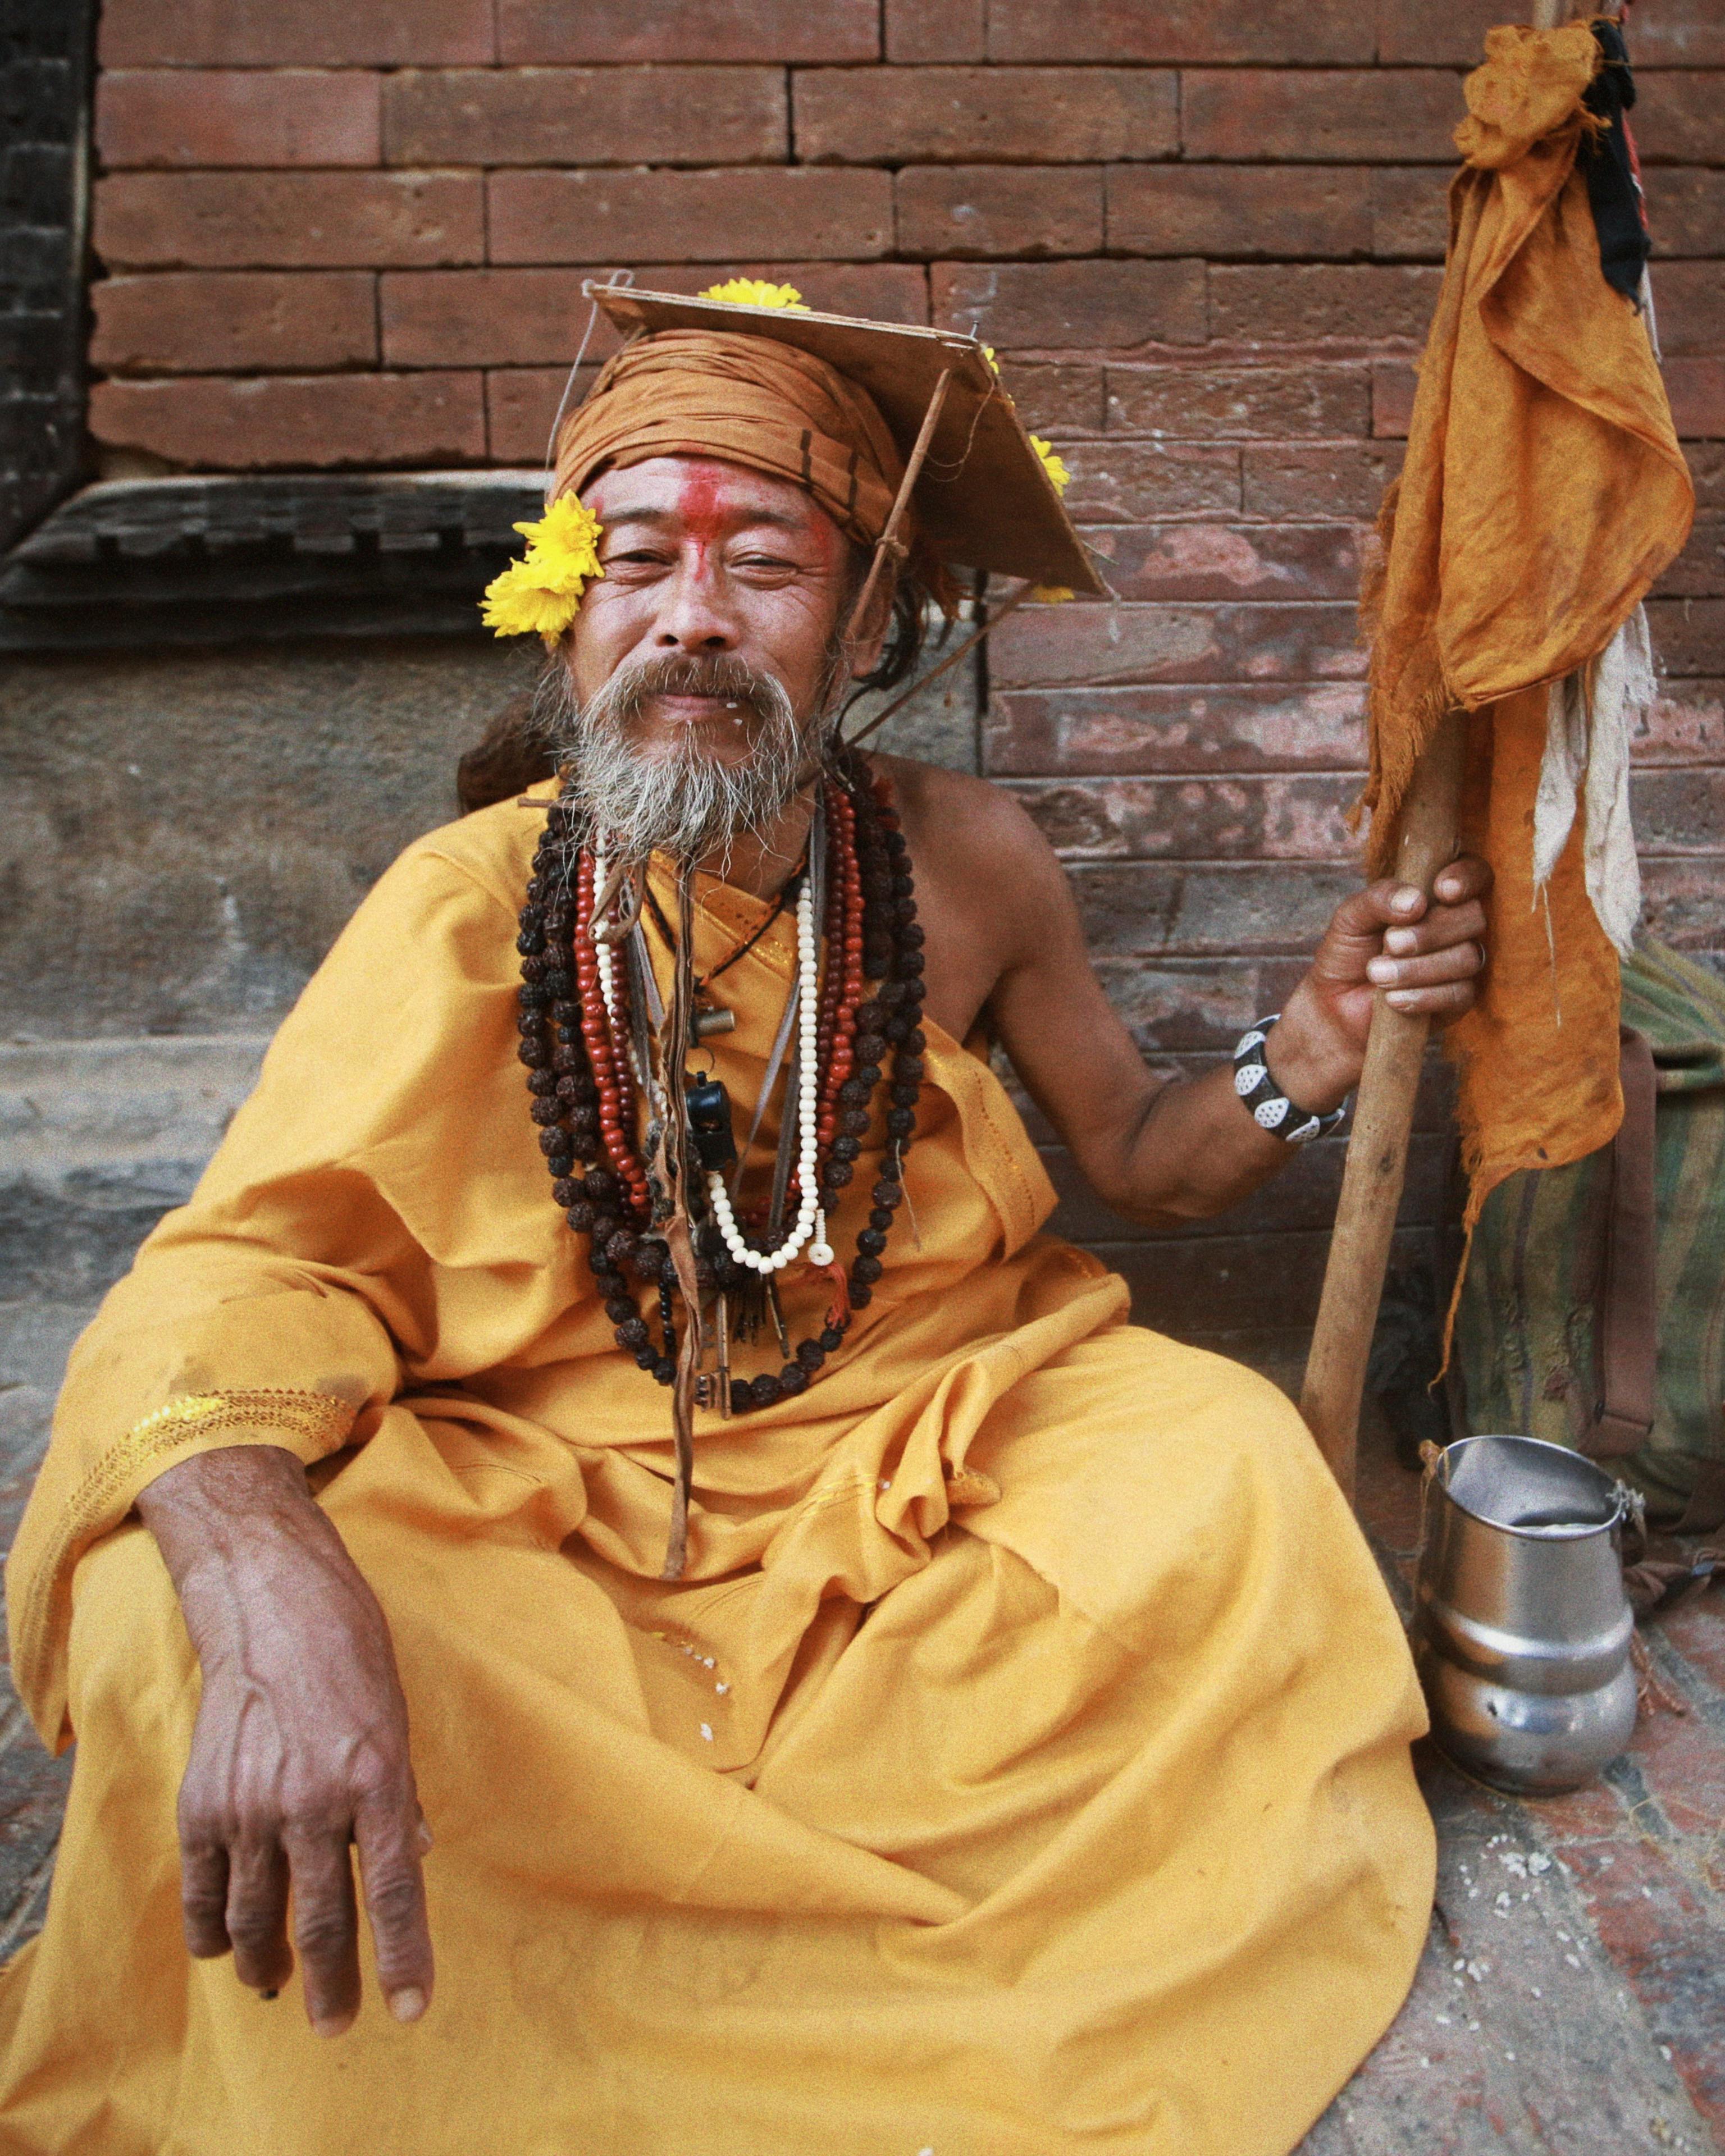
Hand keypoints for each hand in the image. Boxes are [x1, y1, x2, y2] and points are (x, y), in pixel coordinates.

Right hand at [135, 1445, 432, 2038]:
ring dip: (270, 1964)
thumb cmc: (351, 1660)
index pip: (395, 1893)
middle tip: (337, 2025)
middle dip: (334, 1984)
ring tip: (282, 1988)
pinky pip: (204, 1889)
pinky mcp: (202, 1801)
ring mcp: (251, 1804)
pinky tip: (222, 1950)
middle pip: (324, 1920)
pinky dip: (211, 1930)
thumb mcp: (398, 1725)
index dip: (403, 1959)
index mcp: (375, 1781)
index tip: (409, 2010)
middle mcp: (313, 1801)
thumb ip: (402, 1799)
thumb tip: (420, 1858)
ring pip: (257, 1916)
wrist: (274, 1610)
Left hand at [1266, 857, 1492, 1110]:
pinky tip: (1393, 999)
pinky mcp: (1460, 999)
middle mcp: (1456, 925)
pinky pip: (1460, 993)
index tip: (1441, 891)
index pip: (1474, 873)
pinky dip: (1424, 996)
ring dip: (1419, 967)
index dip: (1466, 878)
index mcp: (1435, 895)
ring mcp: (1462, 961)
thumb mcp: (1351, 918)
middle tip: (1390, 943)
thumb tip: (1416, 901)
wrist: (1336, 1006)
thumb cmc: (1348, 953)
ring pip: (1467, 957)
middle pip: (1474, 916)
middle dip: (1431, 931)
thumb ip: (1379, 899)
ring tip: (1377, 973)